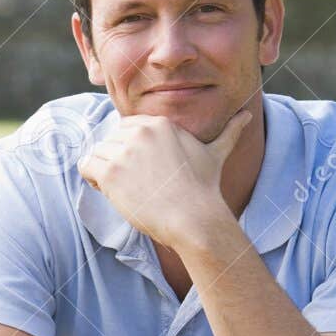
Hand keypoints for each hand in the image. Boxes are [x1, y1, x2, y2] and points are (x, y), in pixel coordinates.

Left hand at [77, 109, 251, 248]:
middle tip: (138, 185)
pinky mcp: (111, 171)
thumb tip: (248, 115)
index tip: (145, 171)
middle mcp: (140, 131)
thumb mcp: (216, 154)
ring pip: (98, 153)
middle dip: (117, 161)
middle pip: (111, 140)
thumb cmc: (204, 191)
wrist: (195, 220)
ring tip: (129, 191)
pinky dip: (93, 181)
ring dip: (106, 174)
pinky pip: (86, 166)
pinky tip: (113, 193)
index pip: (128, 128)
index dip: (131, 150)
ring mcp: (124, 150)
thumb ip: (228, 132)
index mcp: (159, 122)